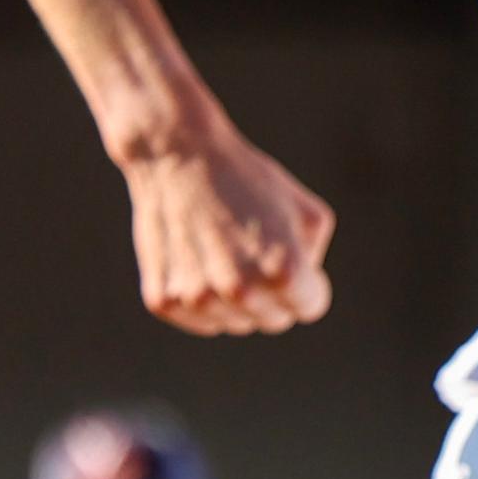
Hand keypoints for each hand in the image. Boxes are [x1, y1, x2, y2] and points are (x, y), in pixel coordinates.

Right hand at [118, 113, 336, 335]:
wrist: (177, 155)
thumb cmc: (248, 179)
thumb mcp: (306, 211)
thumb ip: (313, 260)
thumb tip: (299, 292)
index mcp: (284, 272)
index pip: (309, 307)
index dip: (305, 283)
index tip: (288, 256)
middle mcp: (242, 292)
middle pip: (273, 319)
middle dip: (272, 292)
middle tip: (252, 248)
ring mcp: (199, 299)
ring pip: (235, 323)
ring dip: (236, 299)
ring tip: (222, 249)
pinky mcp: (164, 301)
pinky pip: (199, 320)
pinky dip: (202, 298)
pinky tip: (196, 258)